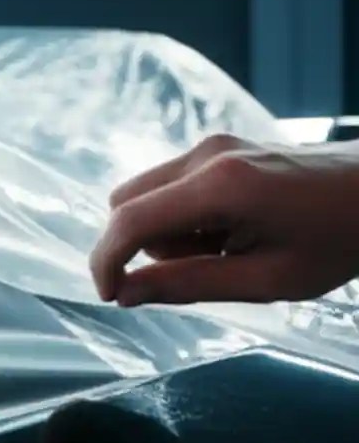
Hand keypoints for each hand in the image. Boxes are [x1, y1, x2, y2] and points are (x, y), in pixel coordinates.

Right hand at [90, 133, 358, 305]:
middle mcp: (205, 156)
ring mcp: (211, 147)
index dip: (106, 261)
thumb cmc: (339, 240)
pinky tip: (232, 232)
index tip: (109, 296)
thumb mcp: (268, 280)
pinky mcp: (219, 149)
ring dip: (168, 234)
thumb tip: (126, 294)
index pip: (130, 221)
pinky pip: (171, 188)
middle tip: (202, 271)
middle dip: (144, 247)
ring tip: (229, 251)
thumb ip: (189, 285)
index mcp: (220, 186)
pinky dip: (185, 219)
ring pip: (146, 197)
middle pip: (126, 204)